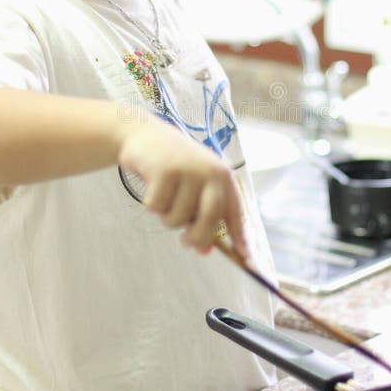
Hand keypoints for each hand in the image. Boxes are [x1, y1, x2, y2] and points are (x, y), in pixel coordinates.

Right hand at [118, 115, 247, 255]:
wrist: (145, 134)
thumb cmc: (173, 166)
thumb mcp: (192, 189)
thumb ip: (201, 216)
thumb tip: (205, 249)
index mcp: (222, 177)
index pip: (235, 210)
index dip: (241, 235)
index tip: (245, 256)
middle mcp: (210, 172)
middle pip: (210, 219)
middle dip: (197, 237)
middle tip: (186, 242)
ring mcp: (188, 170)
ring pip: (178, 218)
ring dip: (167, 218)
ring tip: (164, 198)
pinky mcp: (164, 171)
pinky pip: (157, 208)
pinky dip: (151, 205)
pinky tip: (151, 187)